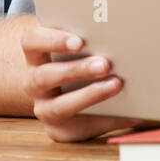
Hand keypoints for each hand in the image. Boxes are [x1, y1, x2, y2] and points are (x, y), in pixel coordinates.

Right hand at [21, 22, 145, 142]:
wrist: (70, 90)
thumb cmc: (78, 58)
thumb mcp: (79, 46)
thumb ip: (91, 37)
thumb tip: (124, 31)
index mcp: (35, 55)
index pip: (31, 41)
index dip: (52, 40)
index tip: (79, 41)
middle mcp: (34, 82)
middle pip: (44, 75)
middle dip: (76, 70)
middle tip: (104, 64)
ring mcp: (43, 108)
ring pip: (59, 106)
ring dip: (89, 95)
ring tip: (116, 85)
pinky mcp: (58, 130)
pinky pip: (78, 129)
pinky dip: (105, 120)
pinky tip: (128, 113)